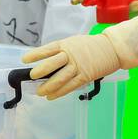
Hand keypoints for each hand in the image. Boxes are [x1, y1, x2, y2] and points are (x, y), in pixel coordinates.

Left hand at [23, 9, 137, 99]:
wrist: (112, 49)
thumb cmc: (91, 46)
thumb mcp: (74, 42)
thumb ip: (61, 51)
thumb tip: (46, 62)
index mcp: (66, 44)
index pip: (48, 49)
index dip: (35, 54)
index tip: (25, 59)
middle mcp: (71, 55)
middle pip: (52, 64)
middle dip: (40, 71)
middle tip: (32, 76)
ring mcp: (78, 66)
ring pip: (60, 78)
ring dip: (48, 86)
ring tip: (40, 92)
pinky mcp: (85, 76)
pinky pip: (70, 86)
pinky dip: (60, 92)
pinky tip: (51, 96)